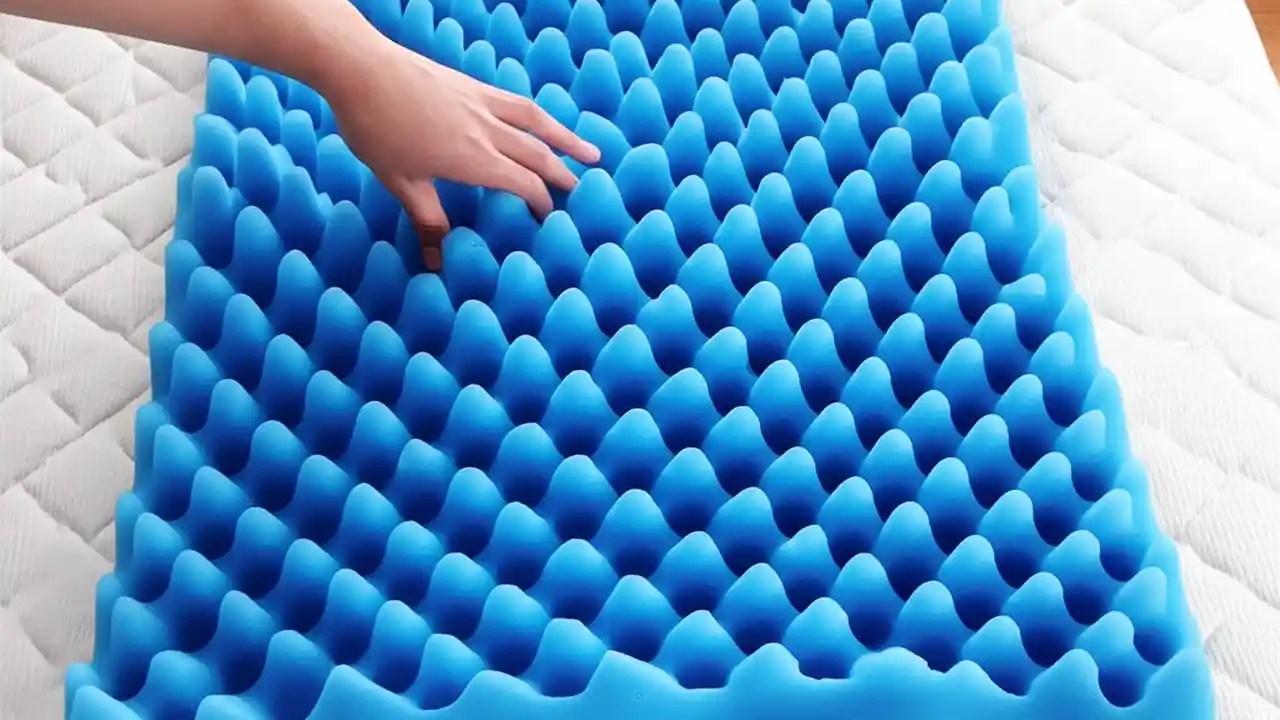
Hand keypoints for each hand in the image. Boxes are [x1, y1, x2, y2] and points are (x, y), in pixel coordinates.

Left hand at [321, 34, 599, 270]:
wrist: (362, 70)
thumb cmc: (376, 129)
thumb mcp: (400, 181)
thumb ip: (427, 219)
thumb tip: (437, 263)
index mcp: (473, 160)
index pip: (523, 184)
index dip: (541, 202)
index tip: (548, 218)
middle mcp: (487, 131)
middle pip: (538, 155)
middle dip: (563, 174)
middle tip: (584, 190)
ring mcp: (482, 103)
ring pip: (537, 123)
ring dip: (566, 139)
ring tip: (591, 151)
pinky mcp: (472, 85)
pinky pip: (516, 103)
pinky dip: (537, 116)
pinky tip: (539, 120)